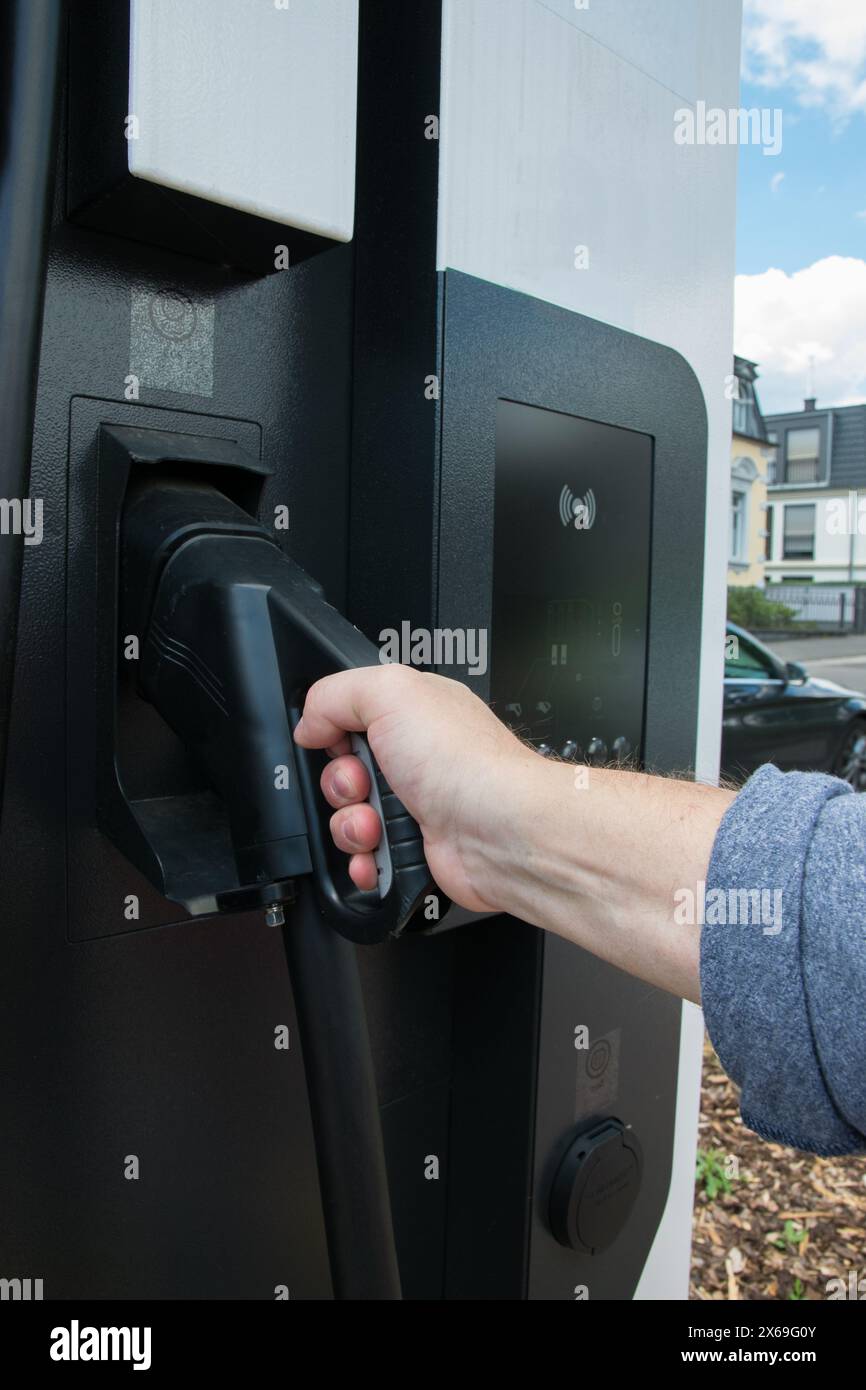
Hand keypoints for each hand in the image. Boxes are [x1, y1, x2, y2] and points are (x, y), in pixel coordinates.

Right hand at [293, 664, 524, 910]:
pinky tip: (378, 853)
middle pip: (342, 771)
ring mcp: (415, 804)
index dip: (333, 732)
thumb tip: (309, 723)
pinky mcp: (414, 847)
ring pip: (348, 817)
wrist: (500, 831)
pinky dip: (363, 859)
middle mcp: (416, 757)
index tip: (340, 741)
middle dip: (341, 783)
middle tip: (365, 783)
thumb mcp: (390, 691)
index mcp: (412, 712)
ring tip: (376, 823)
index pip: (348, 717)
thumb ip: (335, 694)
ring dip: (350, 824)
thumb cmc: (466, 762)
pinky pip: (365, 856)